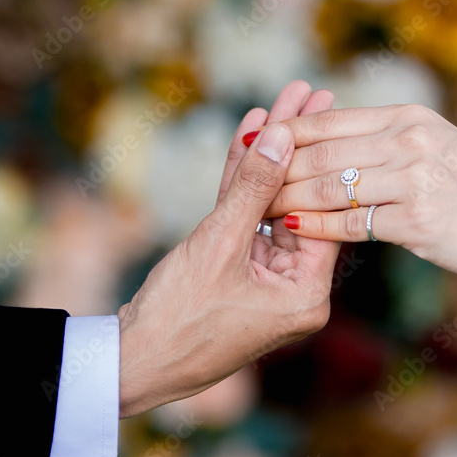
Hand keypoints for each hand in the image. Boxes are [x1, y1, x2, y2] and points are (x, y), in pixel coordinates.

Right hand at [117, 83, 339, 417]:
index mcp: (306, 293)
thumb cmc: (179, 317)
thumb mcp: (219, 245)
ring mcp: (265, 280)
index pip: (321, 211)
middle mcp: (294, 288)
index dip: (317, 155)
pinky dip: (240, 184)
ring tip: (282, 99)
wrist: (132, 364)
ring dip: (267, 156)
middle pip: (298, 201)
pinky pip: (244, 220)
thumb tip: (283, 136)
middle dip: (295, 145)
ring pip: (268, 204)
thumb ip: (253, 189)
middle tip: (309, 92)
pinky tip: (247, 135)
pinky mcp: (236, 272)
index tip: (324, 109)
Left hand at [264, 104, 456, 318]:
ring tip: (256, 211)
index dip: (286, 134)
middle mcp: (408, 139)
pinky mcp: (417, 219)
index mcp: (408, 118)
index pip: (330, 122)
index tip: (254, 146)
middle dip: (275, 169)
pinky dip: (315, 226)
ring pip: (328, 186)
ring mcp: (413, 178)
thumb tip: (337, 144)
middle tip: (244, 184)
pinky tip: (290, 230)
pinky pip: (350, 223)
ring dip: (286, 199)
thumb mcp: (438, 147)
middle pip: (321, 152)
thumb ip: (390, 141)